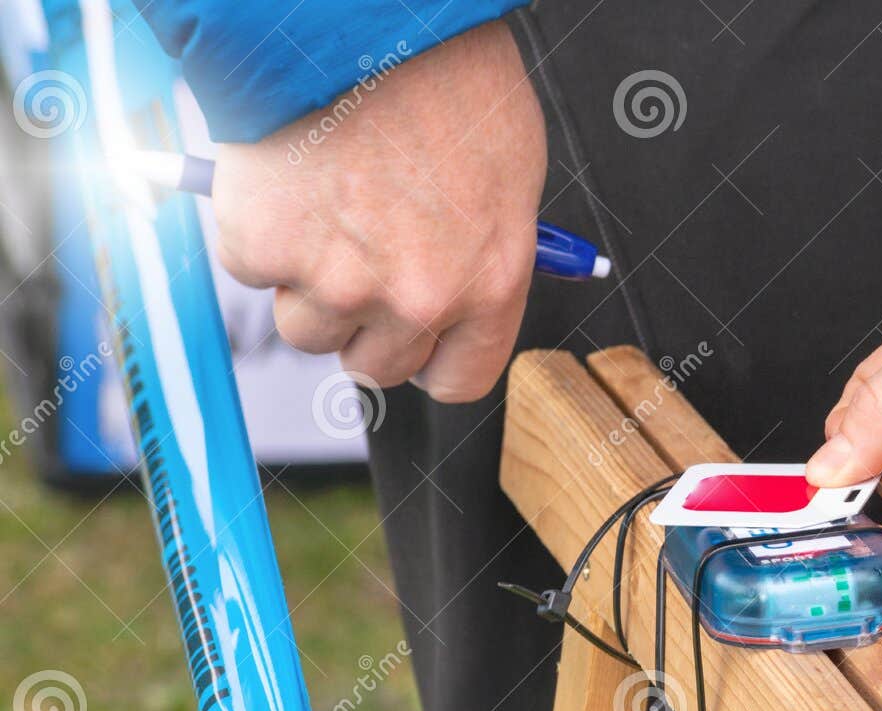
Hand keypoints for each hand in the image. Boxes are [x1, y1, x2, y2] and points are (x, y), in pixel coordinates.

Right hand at [210, 22, 545, 401]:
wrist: (363, 16)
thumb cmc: (444, 73)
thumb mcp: (508, 173)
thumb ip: (485, 250)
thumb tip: (471, 289)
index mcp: (490, 283)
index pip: (457, 380)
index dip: (428, 359)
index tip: (414, 339)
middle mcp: (418, 297)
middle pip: (373, 366)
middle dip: (361, 322)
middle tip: (358, 255)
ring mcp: (338, 280)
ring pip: (305, 327)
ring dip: (305, 281)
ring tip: (325, 203)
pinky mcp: (266, 248)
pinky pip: (250, 268)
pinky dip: (257, 229)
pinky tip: (286, 176)